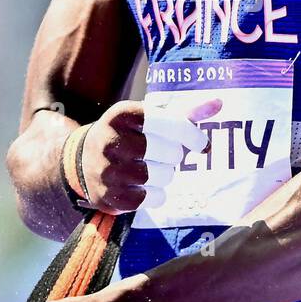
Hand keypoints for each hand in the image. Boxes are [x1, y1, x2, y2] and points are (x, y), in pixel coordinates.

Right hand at [79, 96, 221, 213]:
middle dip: (174, 156)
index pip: (171, 123)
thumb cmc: (128, 135)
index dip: (192, 135)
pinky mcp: (109, 196)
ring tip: (153, 169)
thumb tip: (219, 103)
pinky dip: (157, 195)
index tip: (202, 144)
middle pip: (170, 153)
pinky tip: (146, 186)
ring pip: (163, 177)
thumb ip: (184, 112)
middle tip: (164, 155)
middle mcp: (111, 140)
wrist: (81, 161)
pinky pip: (153, 198)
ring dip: (166, 175)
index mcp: (123, 114)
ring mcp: (108, 170)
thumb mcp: (149, 118)